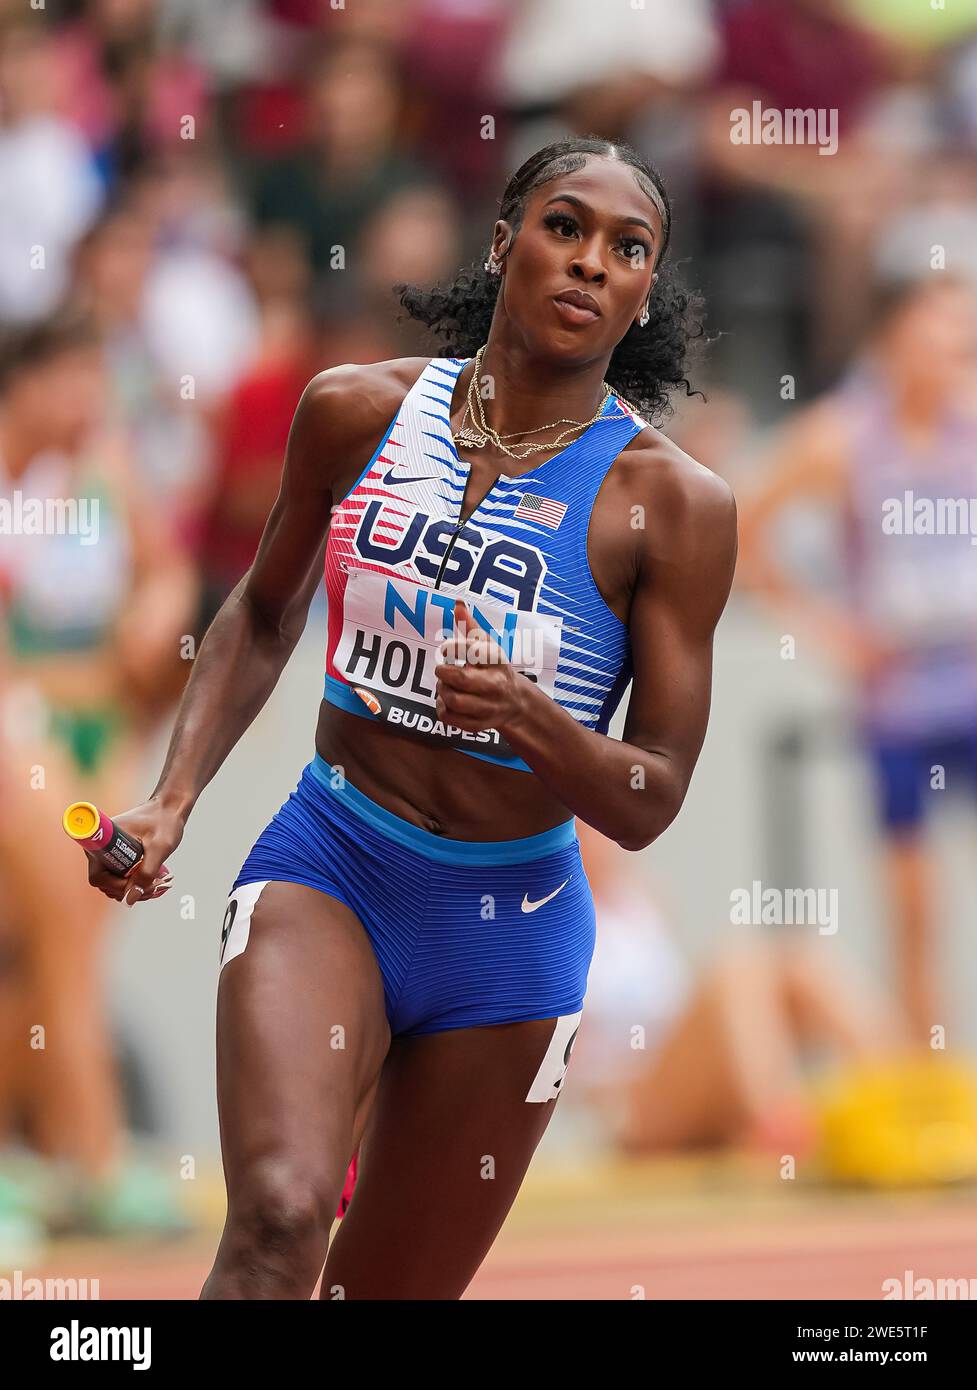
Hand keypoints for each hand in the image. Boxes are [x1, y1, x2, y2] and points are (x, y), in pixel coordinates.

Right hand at [85, 799, 185, 905]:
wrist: (169, 807)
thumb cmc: (165, 822)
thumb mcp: (160, 848)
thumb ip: (146, 873)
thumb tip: (130, 899)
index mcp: (104, 840)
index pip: (98, 877)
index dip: (116, 886)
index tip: (138, 884)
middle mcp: (101, 846)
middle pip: (105, 882)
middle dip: (127, 889)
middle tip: (152, 886)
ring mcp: (108, 850)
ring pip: (112, 881)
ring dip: (131, 887)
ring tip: (155, 884)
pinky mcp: (117, 853)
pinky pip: (119, 875)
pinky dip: (133, 882)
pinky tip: (151, 881)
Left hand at [434, 599, 528, 733]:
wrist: (517, 704)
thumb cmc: (495, 669)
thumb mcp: (488, 647)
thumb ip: (470, 627)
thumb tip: (457, 603)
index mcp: (497, 662)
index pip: (474, 650)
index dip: (453, 647)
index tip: (445, 648)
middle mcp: (495, 686)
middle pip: (460, 679)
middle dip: (443, 672)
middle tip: (442, 669)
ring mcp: (487, 708)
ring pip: (452, 700)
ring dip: (441, 690)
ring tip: (445, 684)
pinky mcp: (478, 725)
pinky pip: (449, 718)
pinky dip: (442, 708)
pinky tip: (447, 701)